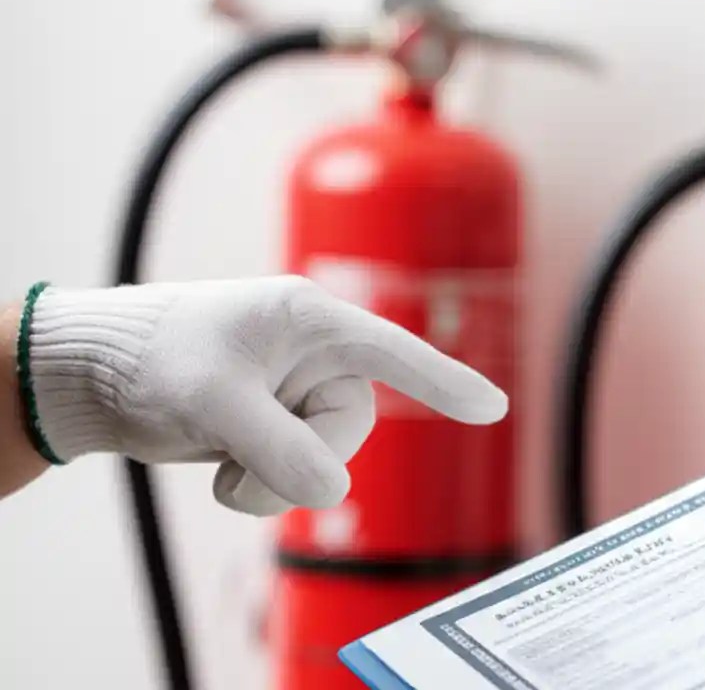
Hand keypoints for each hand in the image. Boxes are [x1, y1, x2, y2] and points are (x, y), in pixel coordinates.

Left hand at [25, 275, 507, 514]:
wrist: (98, 379)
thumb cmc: (153, 357)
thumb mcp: (215, 400)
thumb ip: (280, 447)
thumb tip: (334, 496)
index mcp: (310, 319)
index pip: (394, 352)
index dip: (446, 382)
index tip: (494, 410)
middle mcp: (313, 355)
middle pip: (352, 427)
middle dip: (299, 456)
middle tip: (239, 460)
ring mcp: (296, 394)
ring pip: (324, 459)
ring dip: (272, 477)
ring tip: (221, 462)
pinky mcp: (278, 427)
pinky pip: (297, 474)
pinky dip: (259, 483)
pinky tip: (222, 463)